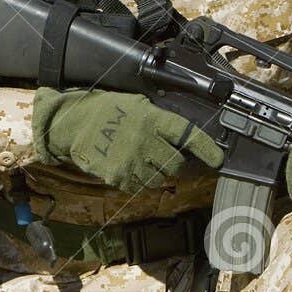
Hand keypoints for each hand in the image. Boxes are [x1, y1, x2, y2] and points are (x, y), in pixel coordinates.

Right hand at [33, 89, 223, 195]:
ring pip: (161, 178)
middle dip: (173, 162)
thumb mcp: (137, 104)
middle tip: (162, 155)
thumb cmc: (106, 110)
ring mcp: (134, 161)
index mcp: (154, 120)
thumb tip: (181, 136)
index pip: (188, 135)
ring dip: (156, 173)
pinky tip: (129, 167)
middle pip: (176, 164)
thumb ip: (159, 119)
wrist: (73, 123)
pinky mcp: (121, 177)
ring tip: (142, 160)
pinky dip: (139, 181)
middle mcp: (147, 141)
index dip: (207, 149)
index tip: (218, 159)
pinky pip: (141, 187)